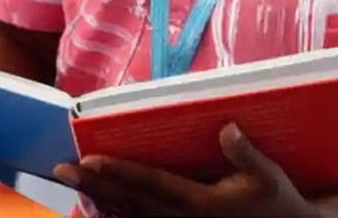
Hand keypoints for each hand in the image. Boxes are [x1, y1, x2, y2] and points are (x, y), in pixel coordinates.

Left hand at [54, 124, 318, 216]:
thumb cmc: (276, 202)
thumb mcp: (268, 177)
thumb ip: (245, 154)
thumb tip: (227, 128)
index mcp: (199, 203)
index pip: (149, 183)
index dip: (118, 171)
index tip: (89, 158)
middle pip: (128, 200)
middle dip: (93, 184)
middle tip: (61, 169)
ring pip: (128, 215)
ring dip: (97, 200)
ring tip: (70, 184)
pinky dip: (114, 215)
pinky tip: (94, 205)